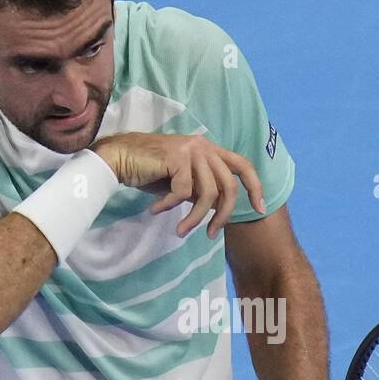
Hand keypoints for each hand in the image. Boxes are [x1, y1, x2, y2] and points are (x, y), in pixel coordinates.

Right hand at [90, 132, 265, 237]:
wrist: (118, 157)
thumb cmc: (148, 171)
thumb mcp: (182, 182)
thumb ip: (202, 189)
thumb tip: (219, 210)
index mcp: (210, 149)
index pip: (243, 165)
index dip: (255, 187)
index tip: (260, 209)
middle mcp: (204, 146)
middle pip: (229, 186)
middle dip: (223, 215)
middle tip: (211, 234)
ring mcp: (191, 149)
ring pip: (207, 193)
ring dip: (194, 218)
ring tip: (180, 231)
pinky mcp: (177, 157)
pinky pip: (182, 193)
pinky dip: (169, 206)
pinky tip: (156, 209)